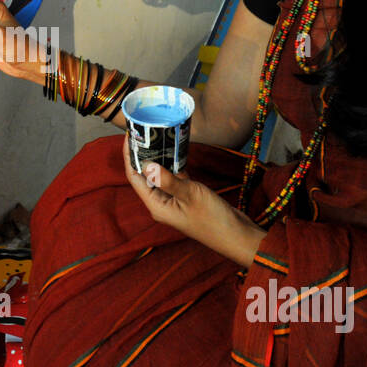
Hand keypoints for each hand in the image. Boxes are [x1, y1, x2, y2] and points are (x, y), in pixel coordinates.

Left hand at [122, 135, 265, 267]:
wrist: (236, 235)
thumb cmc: (212, 218)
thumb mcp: (189, 195)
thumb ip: (167, 180)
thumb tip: (146, 163)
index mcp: (156, 205)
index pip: (134, 177)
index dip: (129, 156)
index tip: (129, 135)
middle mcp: (161, 202)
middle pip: (144, 175)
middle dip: (142, 154)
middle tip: (143, 131)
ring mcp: (174, 200)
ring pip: (160, 175)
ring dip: (158, 158)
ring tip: (156, 136)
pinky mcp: (186, 197)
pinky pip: (175, 177)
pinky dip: (174, 164)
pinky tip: (175, 149)